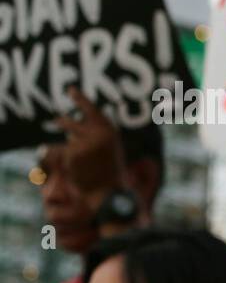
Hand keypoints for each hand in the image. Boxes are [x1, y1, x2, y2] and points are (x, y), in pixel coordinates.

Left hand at [51, 86, 126, 209]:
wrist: (112, 193)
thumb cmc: (112, 175)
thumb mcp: (109, 152)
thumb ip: (94, 140)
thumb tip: (71, 134)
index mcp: (109, 131)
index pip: (91, 109)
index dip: (80, 98)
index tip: (71, 89)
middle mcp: (96, 133)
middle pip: (68, 124)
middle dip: (62, 123)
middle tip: (57, 120)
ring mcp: (82, 142)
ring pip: (61, 142)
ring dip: (56, 148)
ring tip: (55, 155)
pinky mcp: (71, 154)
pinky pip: (58, 156)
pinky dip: (60, 164)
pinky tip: (69, 173)